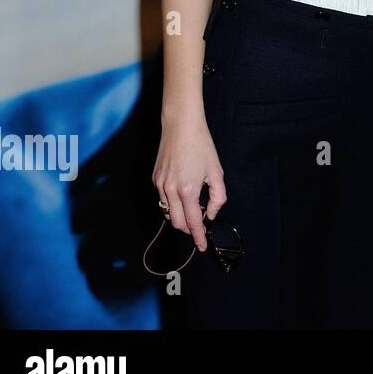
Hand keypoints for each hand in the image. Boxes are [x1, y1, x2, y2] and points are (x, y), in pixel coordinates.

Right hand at [152, 111, 225, 251]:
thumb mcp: (216, 172)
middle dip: (189, 228)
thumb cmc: (201, 147)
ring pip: (169, 213)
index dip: (198, 237)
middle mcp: (170, 191)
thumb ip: (217, 197)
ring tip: (195, 207)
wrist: (181, 127)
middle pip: (178, 223)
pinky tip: (184, 194)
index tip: (202, 246)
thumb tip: (211, 214)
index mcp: (188, 190)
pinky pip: (163, 200)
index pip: (193, 222)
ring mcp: (159, 185)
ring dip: (181, 216)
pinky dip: (174, 204)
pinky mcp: (155, 179)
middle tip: (201, 225)